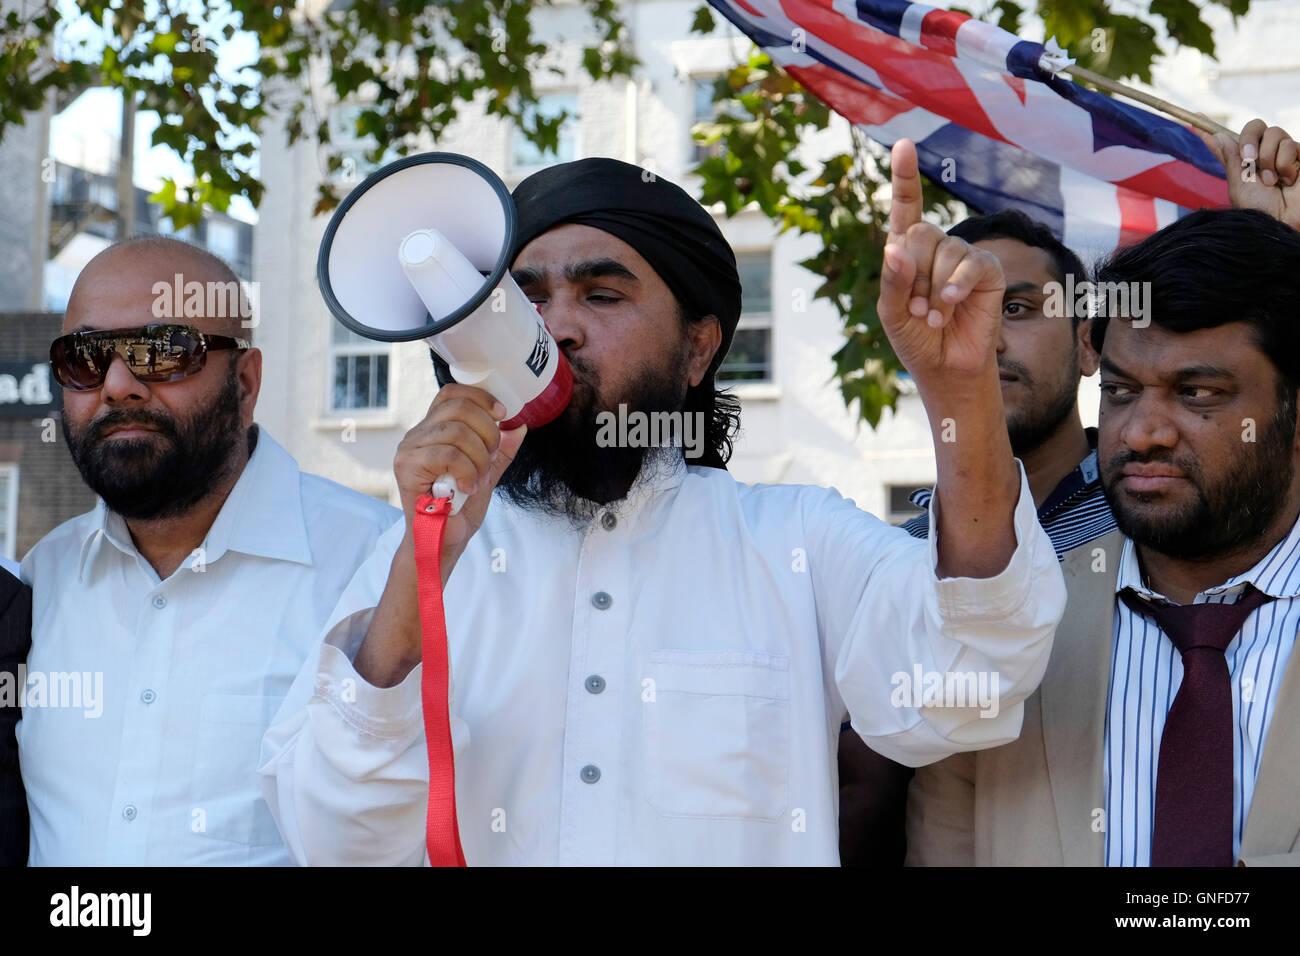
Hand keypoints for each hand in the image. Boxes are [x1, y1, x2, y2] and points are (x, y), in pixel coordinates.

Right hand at [393, 383, 525, 578]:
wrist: (442, 541)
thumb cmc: (458, 509)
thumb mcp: (486, 474)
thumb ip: (501, 452)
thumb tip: (519, 427)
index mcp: (434, 430)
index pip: (452, 393)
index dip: (480, 398)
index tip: (502, 414)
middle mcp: (418, 434)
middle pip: (459, 408)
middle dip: (487, 433)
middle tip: (490, 460)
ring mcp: (410, 449)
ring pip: (457, 432)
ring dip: (479, 458)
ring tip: (477, 480)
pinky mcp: (407, 466)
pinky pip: (448, 454)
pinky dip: (468, 471)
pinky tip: (467, 488)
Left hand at [877, 139, 1004, 382]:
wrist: (946, 368)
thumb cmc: (916, 340)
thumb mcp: (892, 314)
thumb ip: (892, 281)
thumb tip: (895, 248)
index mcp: (907, 252)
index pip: (906, 209)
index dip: (905, 177)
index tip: (904, 146)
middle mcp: (936, 248)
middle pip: (921, 233)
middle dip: (914, 273)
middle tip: (915, 307)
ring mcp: (963, 257)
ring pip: (945, 250)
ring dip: (934, 289)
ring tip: (933, 316)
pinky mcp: (988, 271)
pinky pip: (972, 263)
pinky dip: (957, 285)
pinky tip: (950, 304)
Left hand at [1197, 117, 1299, 229]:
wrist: (1282, 221)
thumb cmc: (1259, 209)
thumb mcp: (1238, 184)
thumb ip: (1231, 159)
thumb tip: (1218, 136)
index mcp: (1243, 162)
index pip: (1227, 140)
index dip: (1211, 129)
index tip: (1195, 117)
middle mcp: (1263, 154)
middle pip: (1255, 125)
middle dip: (1249, 140)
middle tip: (1249, 159)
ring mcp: (1283, 153)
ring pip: (1275, 133)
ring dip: (1268, 159)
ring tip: (1271, 181)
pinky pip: (1291, 145)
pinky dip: (1284, 164)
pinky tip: (1288, 180)